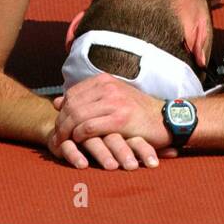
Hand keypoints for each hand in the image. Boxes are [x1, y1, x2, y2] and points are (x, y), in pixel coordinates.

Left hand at [51, 73, 175, 168]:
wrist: (166, 119)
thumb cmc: (138, 112)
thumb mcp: (111, 99)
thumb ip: (86, 99)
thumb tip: (57, 102)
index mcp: (105, 81)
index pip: (72, 93)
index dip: (62, 111)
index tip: (60, 124)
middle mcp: (109, 88)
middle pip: (72, 105)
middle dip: (61, 123)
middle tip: (57, 137)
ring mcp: (115, 102)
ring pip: (77, 116)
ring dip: (66, 132)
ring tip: (63, 142)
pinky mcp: (120, 120)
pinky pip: (88, 127)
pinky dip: (78, 136)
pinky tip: (78, 143)